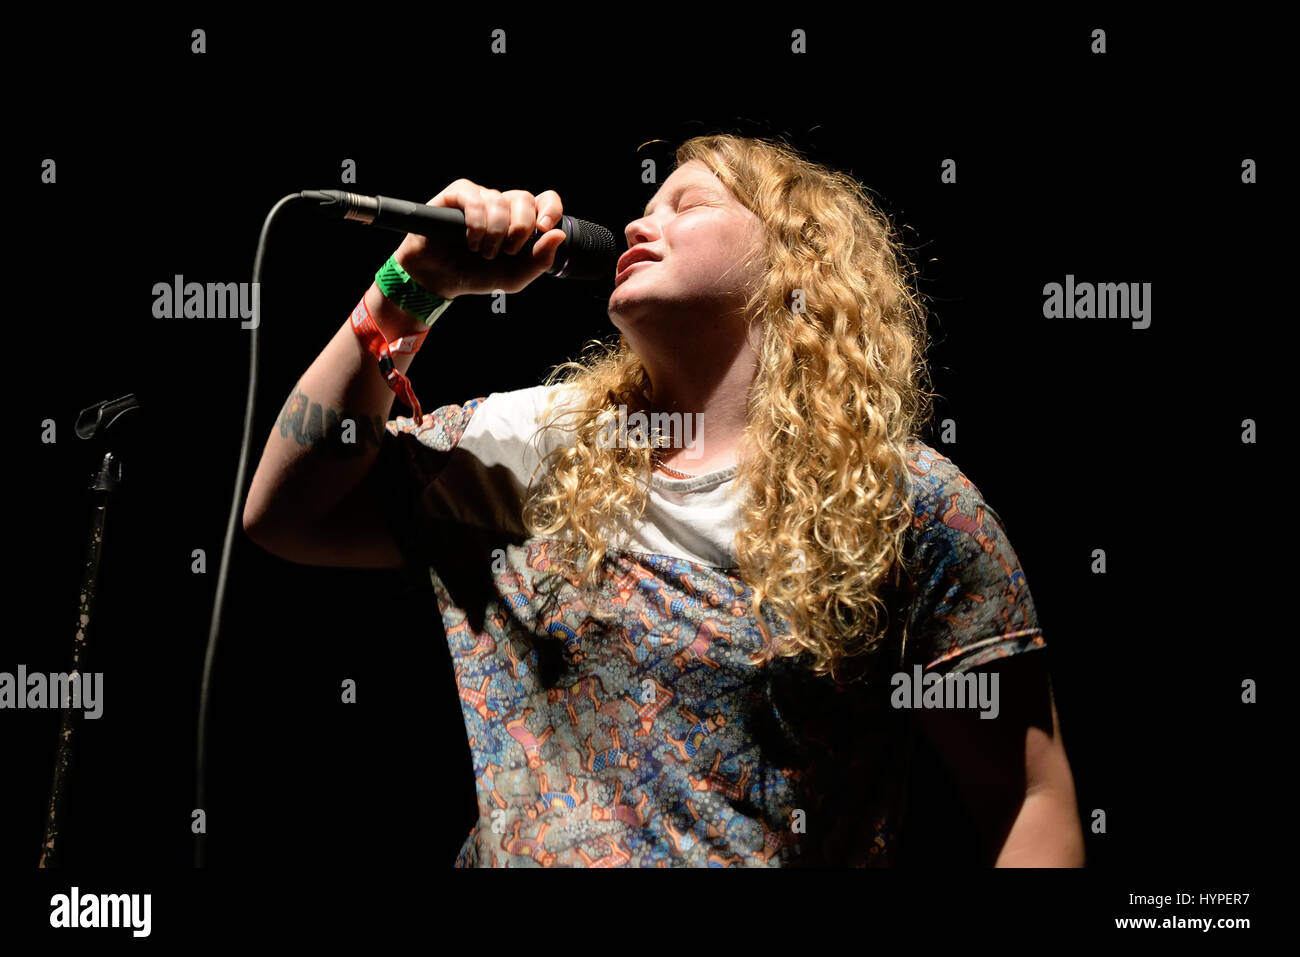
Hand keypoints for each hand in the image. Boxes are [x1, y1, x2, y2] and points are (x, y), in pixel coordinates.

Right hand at [391, 179, 565, 299]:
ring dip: (493, 234)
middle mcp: (502, 205)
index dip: (550, 209)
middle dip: (519, 229)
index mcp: (520, 220)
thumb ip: (540, 260)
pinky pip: (474, 200)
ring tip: (482, 252)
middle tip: (506, 252)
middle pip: (524, 198)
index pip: (545, 200)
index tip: (544, 228)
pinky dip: (476, 224)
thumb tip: (558, 235)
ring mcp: (480, 198)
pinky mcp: (456, 196)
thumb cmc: (477, 275)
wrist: (441, 280)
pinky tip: (470, 240)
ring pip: (499, 202)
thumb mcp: (515, 277)